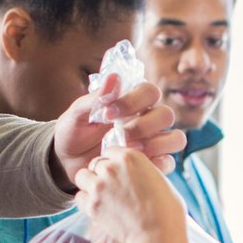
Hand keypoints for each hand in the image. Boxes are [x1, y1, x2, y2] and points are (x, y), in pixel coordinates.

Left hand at [51, 75, 184, 189]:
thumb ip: (95, 99)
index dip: (133, 101)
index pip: (149, 92)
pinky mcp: (151, 163)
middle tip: (121, 135)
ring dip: (156, 144)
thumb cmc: (73, 132)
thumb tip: (114, 77)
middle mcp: (147, 120)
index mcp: (131, 102)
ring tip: (130, 150)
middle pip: (166, 115)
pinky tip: (136, 165)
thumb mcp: (77, 115)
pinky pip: (168, 163)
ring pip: (175, 138)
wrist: (67, 161)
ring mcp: (152, 142)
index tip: (108, 113)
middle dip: (144, 125)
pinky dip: (157, 164)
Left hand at [74, 146, 187, 242]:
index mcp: (130, 157)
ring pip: (82, 177)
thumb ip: (141, 171)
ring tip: (101, 197)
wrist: (157, 235)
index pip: (110, 152)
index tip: (118, 174)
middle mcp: (111, 167)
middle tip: (111, 188)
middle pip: (95, 163)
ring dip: (89, 185)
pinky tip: (98, 209)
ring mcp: (99, 185)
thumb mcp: (158, 180)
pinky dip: (86, 203)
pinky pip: (79, 198)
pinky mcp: (91, 204)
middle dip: (101, 174)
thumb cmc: (166, 211)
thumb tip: (134, 174)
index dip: (113, 163)